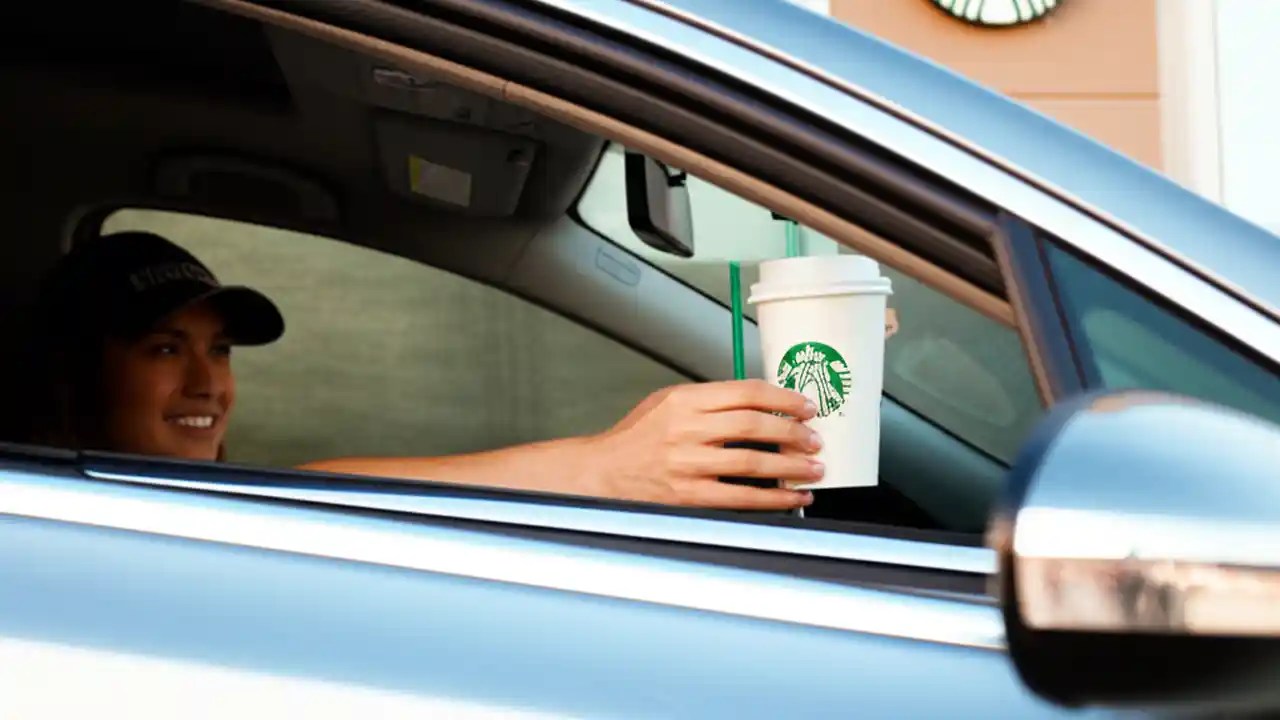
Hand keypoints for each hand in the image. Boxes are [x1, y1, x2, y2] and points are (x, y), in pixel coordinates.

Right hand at [585, 380, 822, 509]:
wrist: (602, 473)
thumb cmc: (636, 438)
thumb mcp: (666, 403)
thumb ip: (708, 401)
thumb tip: (760, 404)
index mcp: (685, 400)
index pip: (746, 392)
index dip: (783, 398)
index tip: (806, 407)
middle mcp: (687, 429)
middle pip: (754, 425)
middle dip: (793, 432)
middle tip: (815, 439)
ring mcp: (688, 464)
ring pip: (753, 461)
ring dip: (791, 466)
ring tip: (814, 468)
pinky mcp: (689, 495)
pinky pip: (741, 497)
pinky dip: (773, 498)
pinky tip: (793, 497)